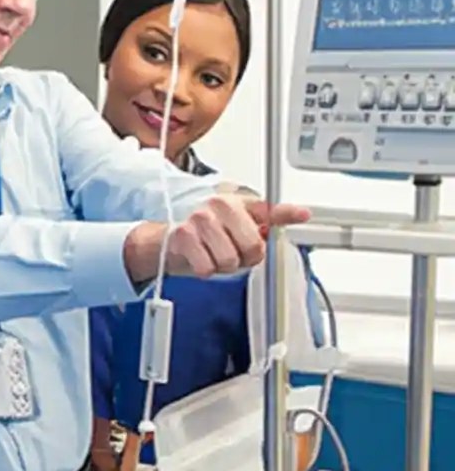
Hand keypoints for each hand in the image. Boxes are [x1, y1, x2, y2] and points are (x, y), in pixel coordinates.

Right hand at [126, 194, 310, 280]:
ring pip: (229, 260)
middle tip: (232, 251)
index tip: (304, 214)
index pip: (269, 210)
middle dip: (245, 258)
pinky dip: (205, 270)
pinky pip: (207, 267)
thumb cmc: (206, 233)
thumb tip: (303, 213)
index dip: (287, 214)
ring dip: (222, 265)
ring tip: (214, 254)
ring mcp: (200, 219)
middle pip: (253, 246)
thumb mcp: (240, 223)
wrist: (166, 240)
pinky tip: (200, 258)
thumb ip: (271, 219)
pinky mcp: (183, 236)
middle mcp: (219, 205)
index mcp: (237, 201)